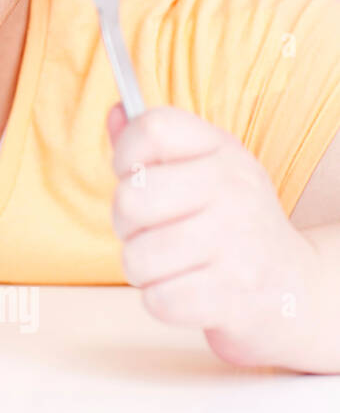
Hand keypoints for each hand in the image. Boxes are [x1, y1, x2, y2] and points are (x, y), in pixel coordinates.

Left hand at [106, 102, 319, 368]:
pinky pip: (158, 300)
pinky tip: (188, 290)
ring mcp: (237, 243)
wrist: (294, 287)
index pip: (151, 128)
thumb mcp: (201, 171)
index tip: (136, 176)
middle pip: (130, 198)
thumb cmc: (229, 225)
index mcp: (220, 151)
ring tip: (173, 264)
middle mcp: (233, 189)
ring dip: (143, 270)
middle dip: (125, 225)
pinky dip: (162, 302)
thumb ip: (151, 146)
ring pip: (136, 257)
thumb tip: (117, 111)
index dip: (125, 157)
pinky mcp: (236, 297)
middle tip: (152, 231)